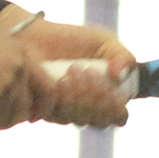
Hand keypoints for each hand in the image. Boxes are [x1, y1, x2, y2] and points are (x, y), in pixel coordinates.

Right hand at [0, 20, 37, 130]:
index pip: (47, 89)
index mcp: (22, 55)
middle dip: (7, 119)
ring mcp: (5, 85)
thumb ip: (9, 65)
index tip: (33, 117)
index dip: (42, 107)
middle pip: (22, 110)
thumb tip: (16, 93)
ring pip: (2, 120)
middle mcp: (18, 70)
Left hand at [9, 12, 135, 127]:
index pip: (119, 116)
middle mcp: (87, 109)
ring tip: (72, 69)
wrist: (36, 36)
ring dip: (80, 94)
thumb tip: (120, 76)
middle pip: (100, 120)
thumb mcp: (104, 42)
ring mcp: (66, 111)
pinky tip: (59, 80)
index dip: (117, 107)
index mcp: (107, 96)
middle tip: (87, 69)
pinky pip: (58, 114)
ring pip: (80, 118)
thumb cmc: (72, 40)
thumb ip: (122, 56)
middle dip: (97, 94)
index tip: (111, 86)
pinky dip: (63, 97)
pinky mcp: (45, 110)